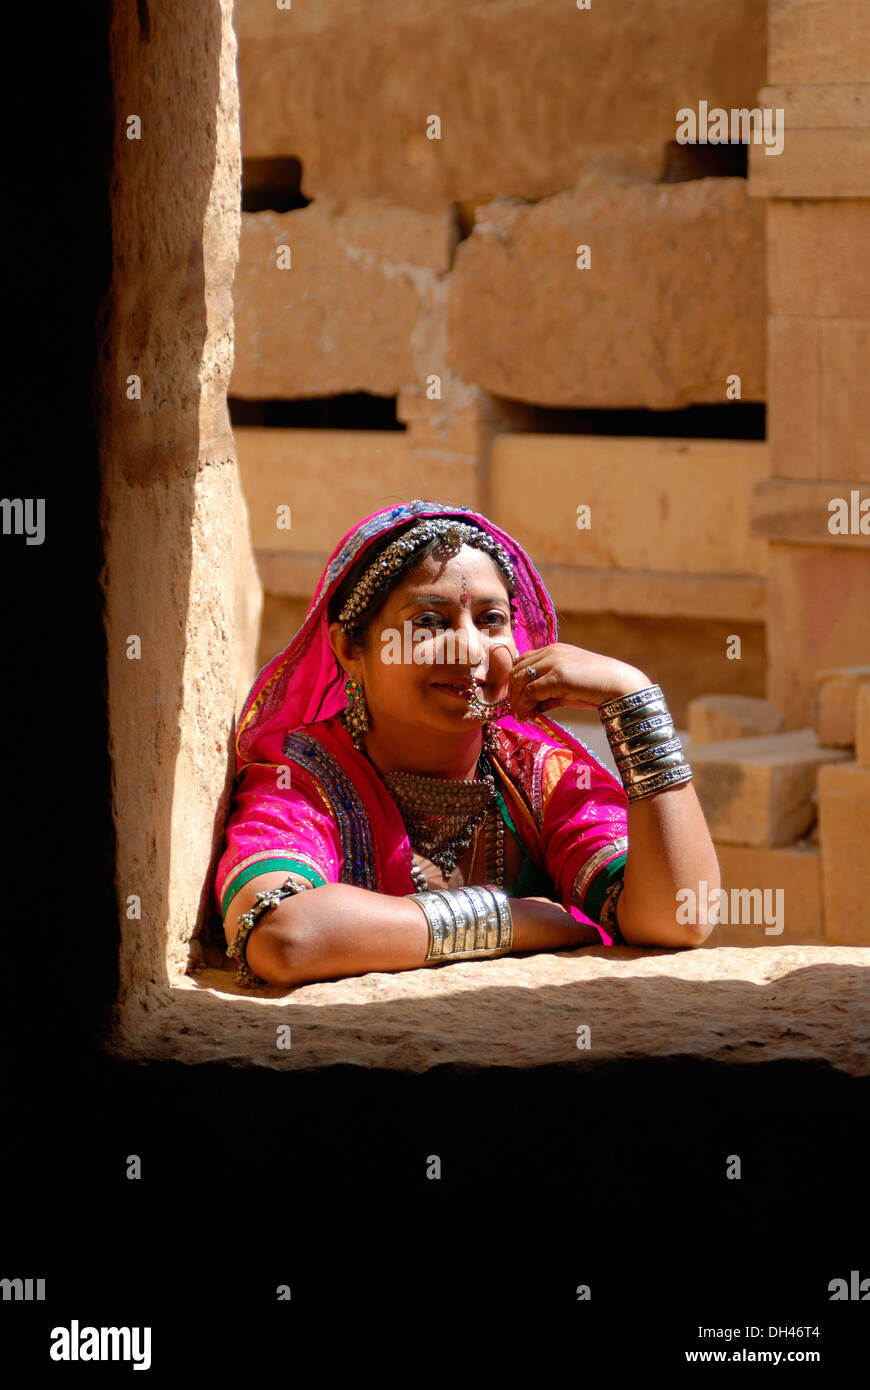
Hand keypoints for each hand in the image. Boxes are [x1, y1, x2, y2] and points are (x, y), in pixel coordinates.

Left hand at [507, 643, 651, 720]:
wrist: (620, 686)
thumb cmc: (597, 688)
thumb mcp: (569, 688)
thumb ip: (549, 693)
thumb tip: (532, 708)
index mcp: (554, 650)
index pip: (522, 662)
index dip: (516, 683)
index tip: (518, 701)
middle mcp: (551, 652)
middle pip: (517, 670)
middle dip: (513, 693)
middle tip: (517, 711)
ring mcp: (554, 661)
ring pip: (521, 680)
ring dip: (517, 700)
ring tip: (522, 715)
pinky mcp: (557, 675)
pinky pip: (531, 691)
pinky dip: (526, 705)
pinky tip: (529, 716)